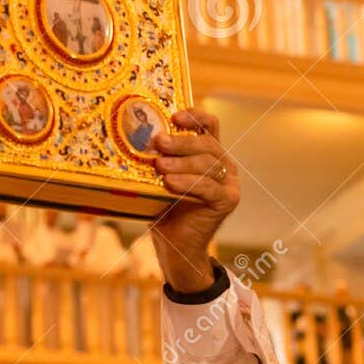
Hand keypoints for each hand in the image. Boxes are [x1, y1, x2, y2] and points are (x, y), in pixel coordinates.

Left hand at [148, 108, 238, 293]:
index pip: (209, 125)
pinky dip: (187, 183)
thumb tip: (134, 137)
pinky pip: (208, 187)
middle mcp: (225, 166)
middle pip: (207, 144)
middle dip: (181, 142)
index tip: (174, 116)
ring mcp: (230, 184)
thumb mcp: (160, 178)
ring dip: (181, 163)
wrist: (175, 246)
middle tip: (158, 142)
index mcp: (210, 154)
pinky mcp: (228, 201)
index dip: (194, 116)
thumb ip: (159, 158)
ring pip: (207, 164)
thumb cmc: (164, 208)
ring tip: (159, 165)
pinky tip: (169, 183)